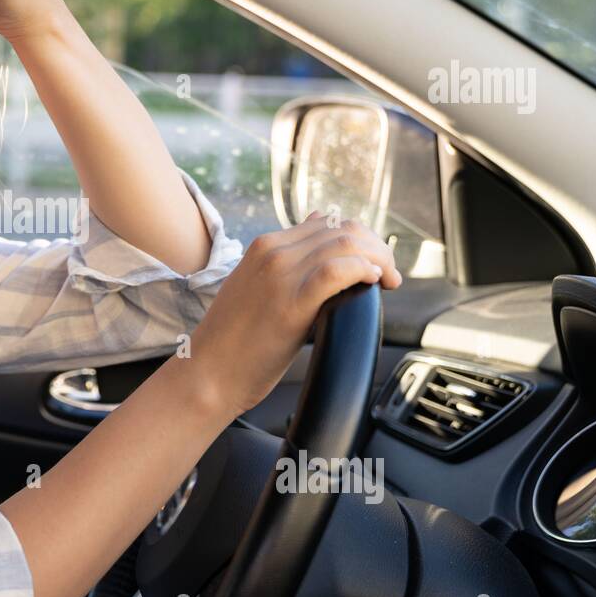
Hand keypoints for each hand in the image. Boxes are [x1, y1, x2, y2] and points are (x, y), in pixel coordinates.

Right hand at [186, 211, 402, 417]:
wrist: (207, 373)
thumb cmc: (234, 339)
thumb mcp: (256, 287)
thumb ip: (286, 262)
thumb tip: (318, 229)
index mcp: (264, 246)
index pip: (327, 223)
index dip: (361, 238)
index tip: (374, 263)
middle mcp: (272, 252)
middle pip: (342, 229)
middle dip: (376, 247)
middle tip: (388, 274)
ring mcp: (280, 274)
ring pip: (345, 244)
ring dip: (378, 259)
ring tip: (387, 280)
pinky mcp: (290, 302)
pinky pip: (337, 271)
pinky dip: (363, 270)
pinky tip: (373, 283)